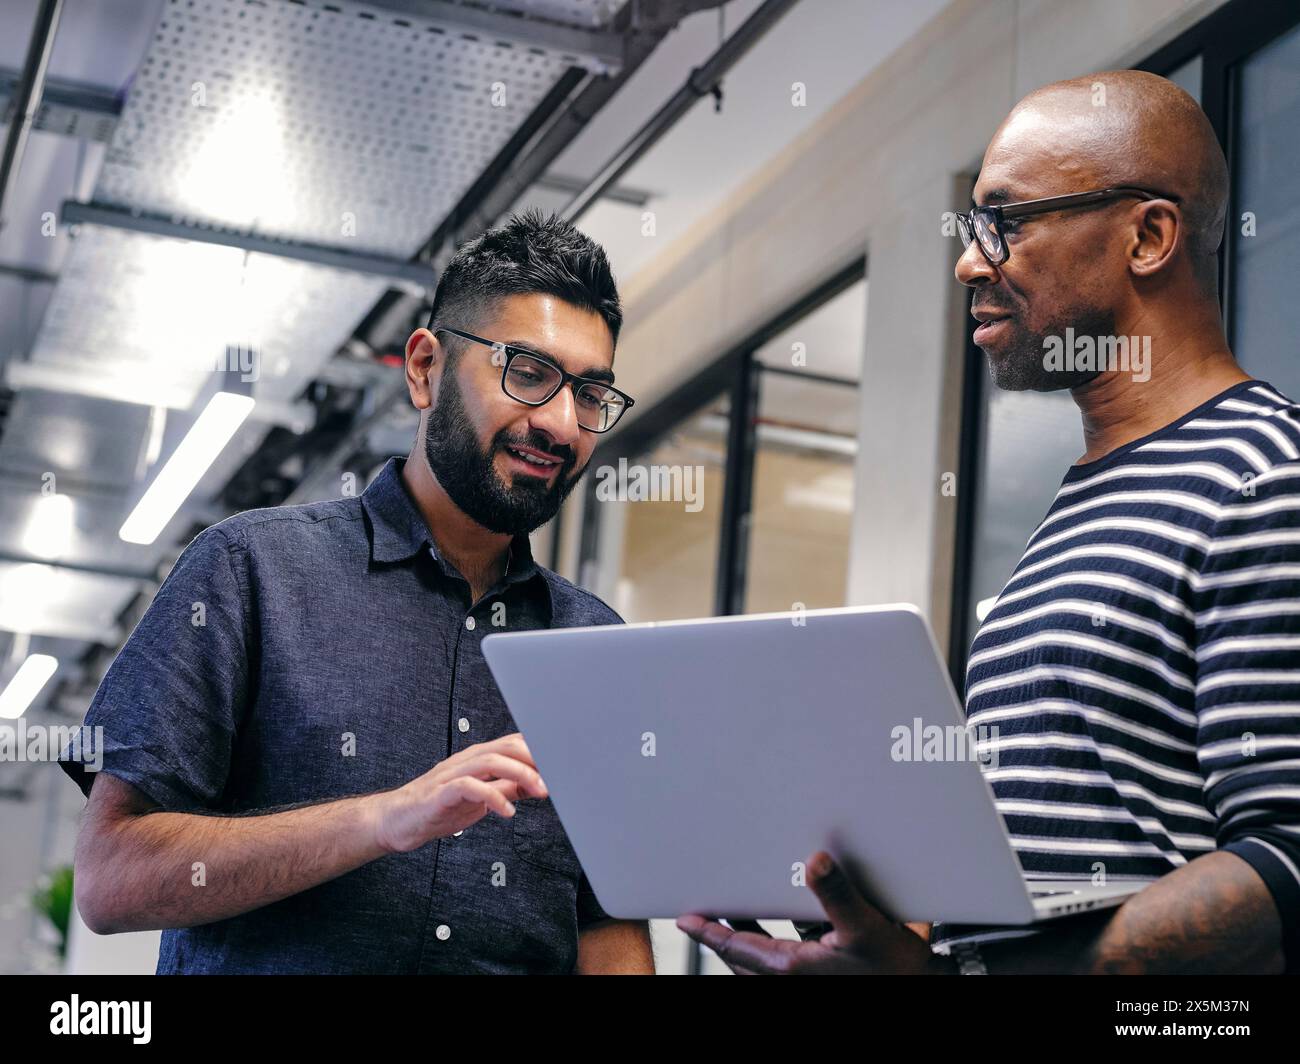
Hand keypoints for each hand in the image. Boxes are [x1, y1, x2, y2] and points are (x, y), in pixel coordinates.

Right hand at [372, 733, 547, 852]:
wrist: (396, 821)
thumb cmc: (436, 807)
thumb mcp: (480, 798)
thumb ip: (505, 788)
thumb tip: (535, 784)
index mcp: (477, 759)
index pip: (513, 744)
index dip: (538, 752)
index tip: (560, 769)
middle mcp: (466, 761)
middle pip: (506, 746)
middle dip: (534, 760)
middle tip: (553, 781)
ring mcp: (451, 774)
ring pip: (490, 760)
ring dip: (520, 774)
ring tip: (538, 791)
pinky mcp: (439, 792)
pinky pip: (469, 787)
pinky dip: (493, 797)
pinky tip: (506, 811)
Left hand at [677, 850, 953, 973]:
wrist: (924, 986)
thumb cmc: (896, 970)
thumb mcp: (866, 927)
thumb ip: (837, 893)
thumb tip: (814, 861)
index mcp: (792, 967)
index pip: (736, 948)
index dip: (709, 932)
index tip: (685, 919)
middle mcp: (794, 976)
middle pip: (742, 956)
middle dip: (722, 936)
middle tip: (704, 915)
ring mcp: (807, 978)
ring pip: (759, 960)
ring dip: (745, 937)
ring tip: (736, 912)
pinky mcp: (822, 973)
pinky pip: (781, 958)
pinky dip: (770, 940)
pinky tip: (785, 919)